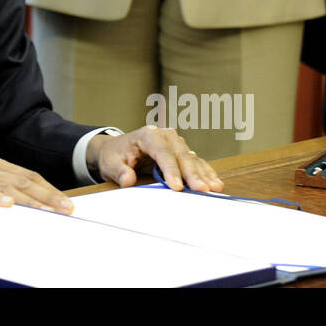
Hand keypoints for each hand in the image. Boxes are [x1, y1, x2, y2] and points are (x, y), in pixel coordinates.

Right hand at [0, 155, 73, 213]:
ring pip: (8, 187)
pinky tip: (8, 204)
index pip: (30, 176)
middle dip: (48, 197)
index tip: (66, 205)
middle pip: (25, 181)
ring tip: (46, 211)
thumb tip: (36, 207)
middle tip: (65, 209)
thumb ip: (5, 192)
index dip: (50, 190)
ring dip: (30, 200)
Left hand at [87, 126, 222, 191]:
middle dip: (192, 174)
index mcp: (147, 135)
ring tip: (214, 188)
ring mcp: (175, 143)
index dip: (171, 170)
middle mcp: (164, 136)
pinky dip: (205, 173)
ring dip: (203, 174)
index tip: (177, 187)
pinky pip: (196, 162)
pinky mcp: (181, 152)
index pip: (162, 152)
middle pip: (181, 154)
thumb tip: (128, 179)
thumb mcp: (110, 163)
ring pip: (192, 158)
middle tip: (202, 190)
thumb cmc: (115, 155)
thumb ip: (119, 171)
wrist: (117, 149)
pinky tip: (215, 183)